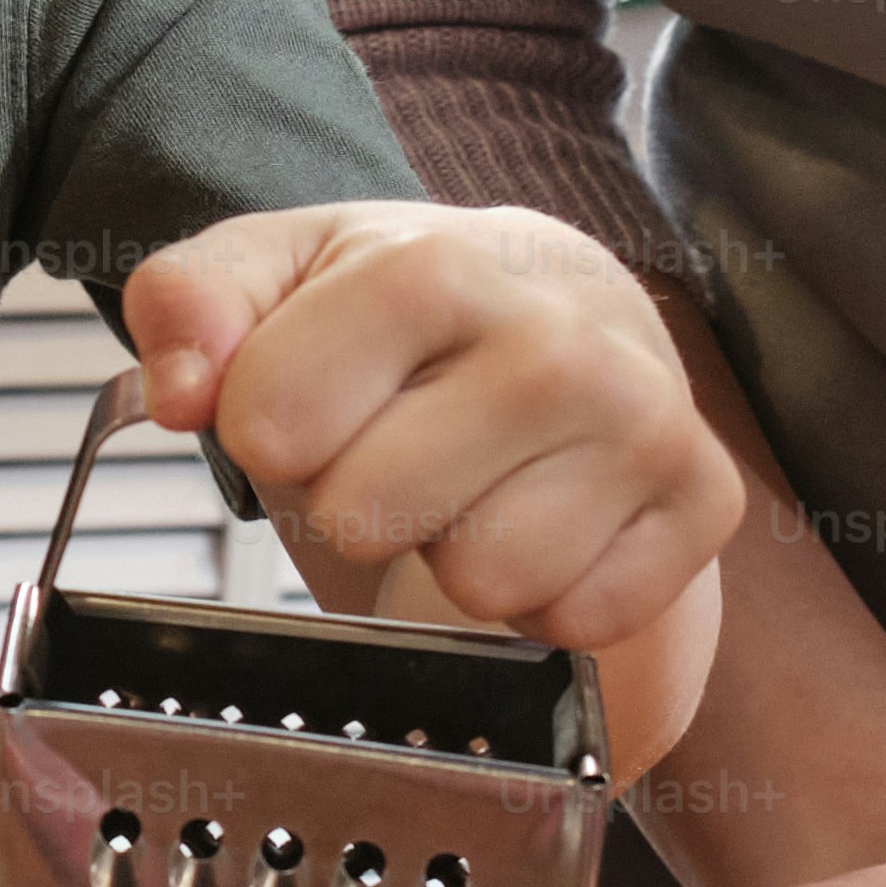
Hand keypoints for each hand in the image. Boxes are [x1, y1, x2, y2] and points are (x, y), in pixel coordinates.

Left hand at [124, 204, 737, 768]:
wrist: (572, 311)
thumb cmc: (408, 311)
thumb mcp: (280, 273)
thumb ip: (192, 303)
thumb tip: (181, 390)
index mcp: (437, 266)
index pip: (273, 417)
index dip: (261, 432)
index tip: (298, 401)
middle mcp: (562, 340)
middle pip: (371, 513)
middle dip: (355, 498)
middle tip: (395, 442)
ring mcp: (647, 421)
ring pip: (485, 581)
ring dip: (453, 552)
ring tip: (470, 479)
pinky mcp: (704, 501)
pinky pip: (579, 621)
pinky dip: (543, 597)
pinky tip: (543, 515)